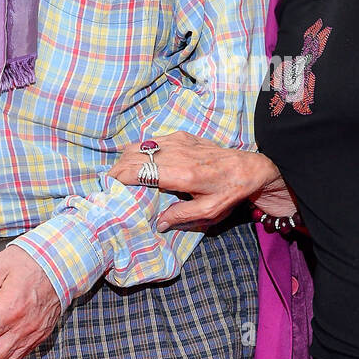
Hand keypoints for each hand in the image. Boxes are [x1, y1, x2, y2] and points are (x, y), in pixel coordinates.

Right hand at [109, 131, 296, 230]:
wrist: (250, 167)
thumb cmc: (230, 192)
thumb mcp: (209, 211)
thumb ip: (181, 216)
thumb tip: (157, 224)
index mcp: (180, 174)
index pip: (137, 170)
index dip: (117, 177)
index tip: (108, 187)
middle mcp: (176, 153)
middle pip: (133, 156)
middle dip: (117, 169)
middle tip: (110, 184)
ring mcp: (178, 140)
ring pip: (140, 144)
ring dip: (126, 158)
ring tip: (121, 174)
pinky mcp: (182, 135)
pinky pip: (153, 139)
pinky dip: (141, 149)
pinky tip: (138, 161)